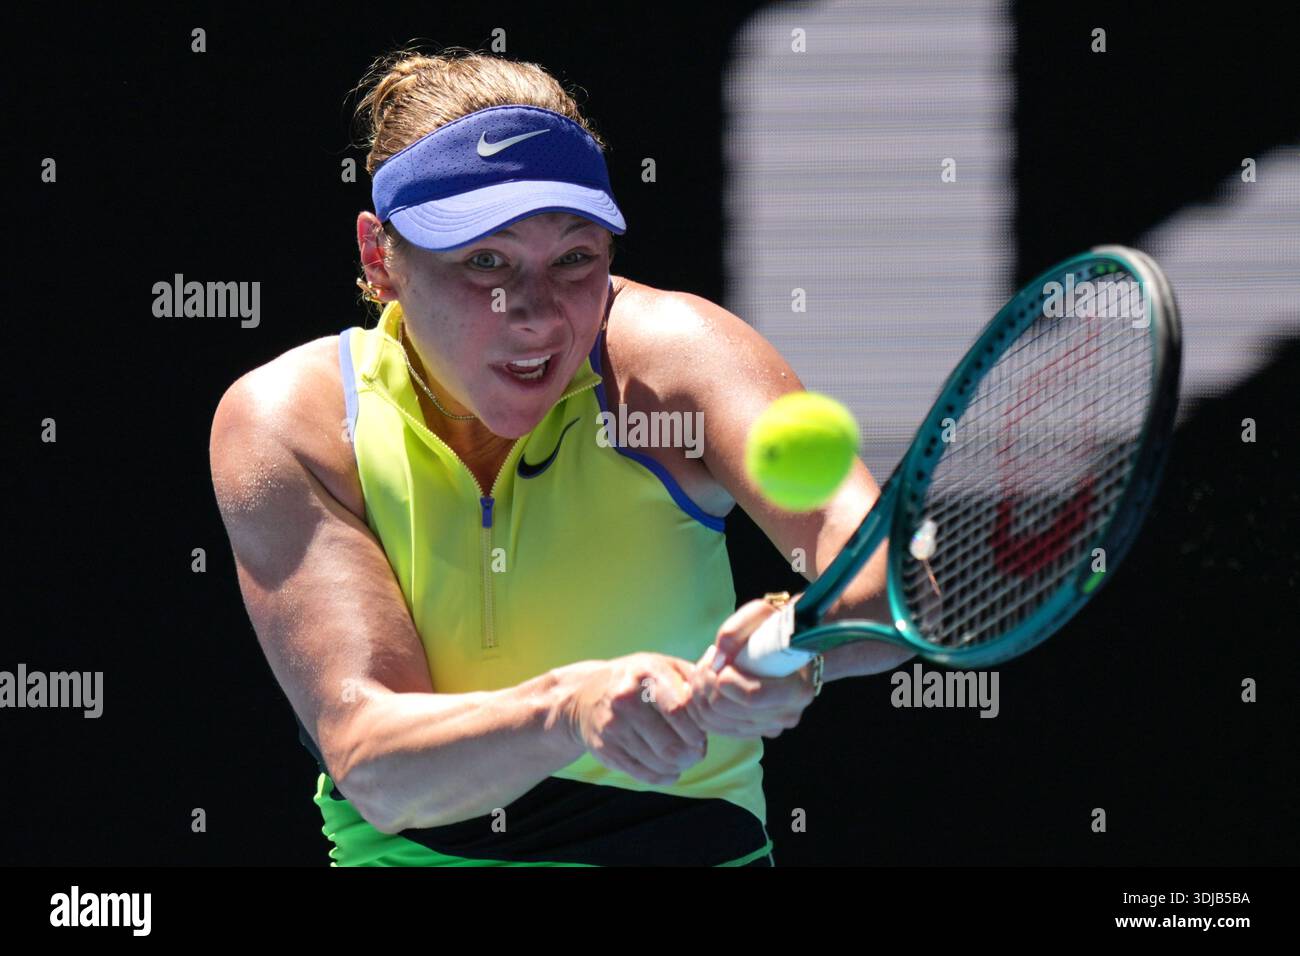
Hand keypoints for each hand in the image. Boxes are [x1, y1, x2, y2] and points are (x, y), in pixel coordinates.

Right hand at [561, 653, 708, 785]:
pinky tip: (668, 768)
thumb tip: (721, 697)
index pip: (679, 710)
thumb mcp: (663, 666)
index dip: (697, 728)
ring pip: (660, 763)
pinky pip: (644, 775)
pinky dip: (664, 776)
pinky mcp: (605, 750)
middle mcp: (625, 699)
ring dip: (680, 767)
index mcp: (646, 673)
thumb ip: (693, 679)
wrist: (585, 695)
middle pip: (671, 744)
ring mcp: (613, 726)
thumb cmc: (638, 680)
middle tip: (697, 752)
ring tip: (684, 758)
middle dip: (693, 754)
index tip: (703, 733)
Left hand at [687, 598, 816, 738]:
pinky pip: (714, 728)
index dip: (724, 680)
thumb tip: (717, 659)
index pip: (751, 696)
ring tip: (706, 669)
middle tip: (707, 661)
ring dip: (699, 693)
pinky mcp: (754, 731)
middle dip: (705, 683)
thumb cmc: (776, 628)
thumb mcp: (760, 615)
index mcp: (796, 689)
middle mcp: (787, 715)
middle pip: (725, 710)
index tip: (719, 660)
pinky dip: (701, 706)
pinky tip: (706, 684)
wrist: (792, 646)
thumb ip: (735, 631)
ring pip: (714, 721)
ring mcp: (770, 727)